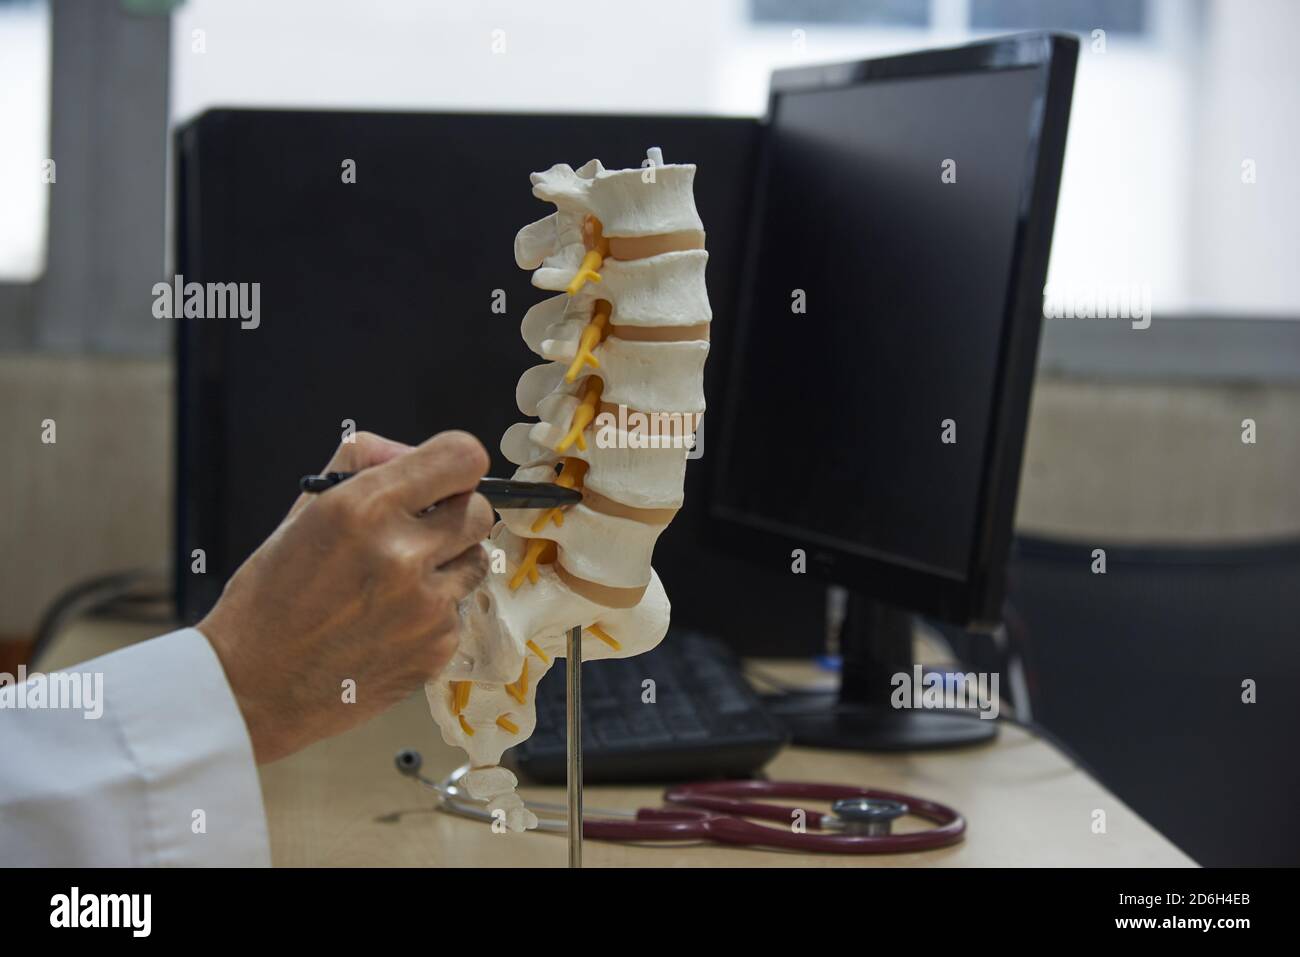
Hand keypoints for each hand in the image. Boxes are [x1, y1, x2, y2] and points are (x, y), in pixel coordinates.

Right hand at [199, 430, 492, 763]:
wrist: (254, 689)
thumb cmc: (271, 598)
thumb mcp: (303, 513)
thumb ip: (361, 466)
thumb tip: (410, 453)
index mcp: (365, 508)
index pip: (462, 457)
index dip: (456, 465)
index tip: (444, 478)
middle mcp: (403, 553)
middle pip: (479, 509)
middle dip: (453, 514)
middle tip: (419, 531)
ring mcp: (426, 605)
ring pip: (477, 560)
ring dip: (449, 562)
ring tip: (399, 580)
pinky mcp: (438, 647)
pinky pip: (459, 609)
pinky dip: (435, 611)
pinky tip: (391, 622)